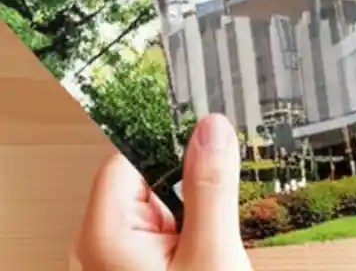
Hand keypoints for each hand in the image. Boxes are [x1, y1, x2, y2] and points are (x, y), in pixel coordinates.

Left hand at [77, 114, 252, 270]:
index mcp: (105, 234)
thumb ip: (210, 189)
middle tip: (224, 195)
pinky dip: (187, 233)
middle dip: (188, 183)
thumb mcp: (211, 253)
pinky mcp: (133, 268)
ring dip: (190, 211)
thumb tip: (212, 129)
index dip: (171, 145)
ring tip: (218, 235)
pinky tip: (208, 248)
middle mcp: (98, 246)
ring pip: (156, 209)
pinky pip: (160, 234)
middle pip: (143, 184)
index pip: (128, 160)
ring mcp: (114, 260)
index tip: (211, 136)